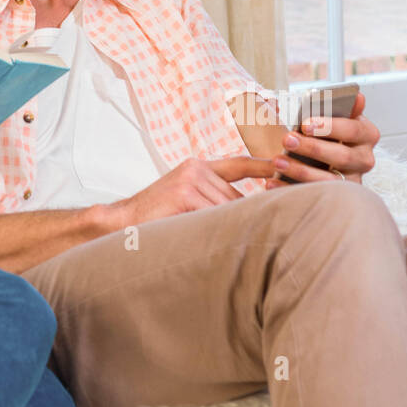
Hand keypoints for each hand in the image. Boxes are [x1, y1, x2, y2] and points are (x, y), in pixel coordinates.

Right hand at [98, 155, 276, 229]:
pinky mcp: (185, 194)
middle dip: (240, 218)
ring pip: (227, 208)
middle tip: (246, 236)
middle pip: (236, 196)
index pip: (238, 164)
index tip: (285, 164)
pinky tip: (206, 241)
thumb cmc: (154, 218)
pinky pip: (214, 216)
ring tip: (214, 242)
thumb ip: (211, 198)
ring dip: (227, 228)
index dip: (263, 165)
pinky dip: (214, 231)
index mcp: (196, 166)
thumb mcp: (185, 200)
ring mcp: (190, 179)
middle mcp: (196, 168)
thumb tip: (247, 212)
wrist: (121, 222)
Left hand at [267, 92, 378, 187]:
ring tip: (277, 162)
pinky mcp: (337, 198)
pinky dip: (290, 189)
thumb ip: (343, 107)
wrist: (324, 156)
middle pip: (342, 156)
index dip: (329, 127)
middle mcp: (365, 159)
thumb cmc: (329, 131)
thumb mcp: (335, 117)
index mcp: (367, 134)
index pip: (353, 130)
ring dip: (301, 171)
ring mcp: (353, 181)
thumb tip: (358, 96)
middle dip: (312, 148)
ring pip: (330, 180)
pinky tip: (272, 182)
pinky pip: (314, 196)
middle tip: (287, 140)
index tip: (304, 124)